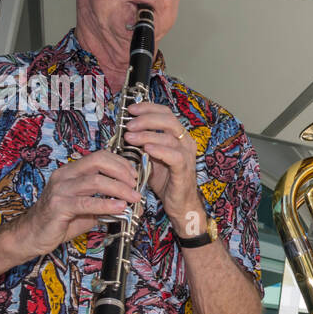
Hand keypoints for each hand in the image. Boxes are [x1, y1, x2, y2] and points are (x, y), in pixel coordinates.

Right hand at [12, 150, 138, 255]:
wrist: (32, 235)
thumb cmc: (60, 220)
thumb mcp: (87, 208)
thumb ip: (105, 201)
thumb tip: (132, 202)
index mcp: (71, 171)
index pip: (99, 156)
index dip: (120, 163)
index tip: (135, 175)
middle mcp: (64, 176)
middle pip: (98, 162)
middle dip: (122, 171)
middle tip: (136, 184)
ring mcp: (60, 190)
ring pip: (96, 181)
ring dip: (119, 189)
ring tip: (134, 197)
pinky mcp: (59, 206)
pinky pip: (87, 203)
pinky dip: (107, 204)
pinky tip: (120, 208)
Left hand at [123, 101, 198, 222]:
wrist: (180, 204)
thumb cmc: (166, 182)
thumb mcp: (152, 158)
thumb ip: (143, 144)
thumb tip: (126, 132)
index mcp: (179, 137)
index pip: (166, 113)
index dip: (148, 108)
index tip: (131, 109)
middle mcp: (185, 143)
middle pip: (169, 120)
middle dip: (146, 119)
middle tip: (129, 125)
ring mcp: (187, 156)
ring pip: (169, 137)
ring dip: (147, 135)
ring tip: (130, 137)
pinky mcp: (184, 170)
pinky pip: (174, 156)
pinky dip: (159, 150)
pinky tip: (146, 149)